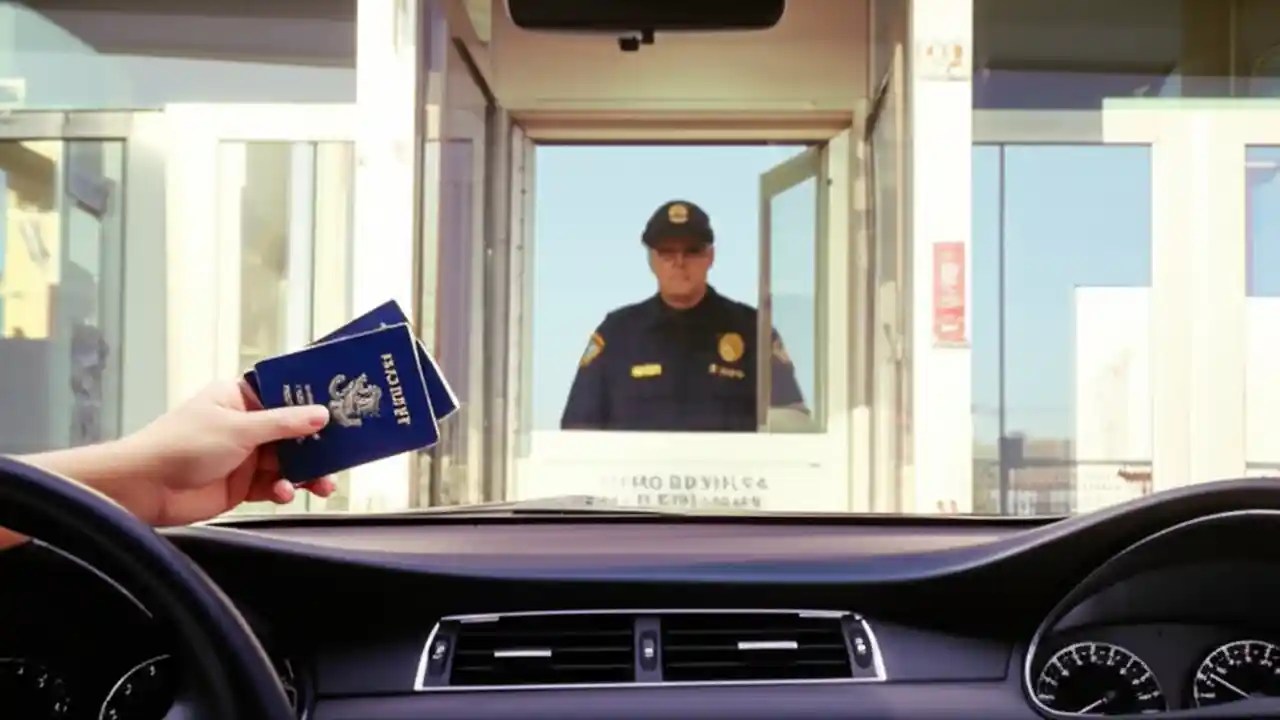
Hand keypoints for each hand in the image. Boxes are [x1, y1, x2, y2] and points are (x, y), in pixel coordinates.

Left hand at [116, 379, 335, 525]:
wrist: (145, 489)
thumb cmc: (179, 445)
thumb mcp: (239, 428)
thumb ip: (283, 424)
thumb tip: (320, 414)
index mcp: (239, 398)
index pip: (284, 393)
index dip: (311, 400)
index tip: (339, 406)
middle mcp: (245, 424)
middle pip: (293, 431)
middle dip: (317, 444)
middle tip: (342, 452)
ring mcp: (245, 455)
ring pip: (289, 461)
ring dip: (307, 472)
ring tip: (322, 484)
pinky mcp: (242, 484)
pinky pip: (275, 485)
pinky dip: (284, 490)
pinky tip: (285, 494)